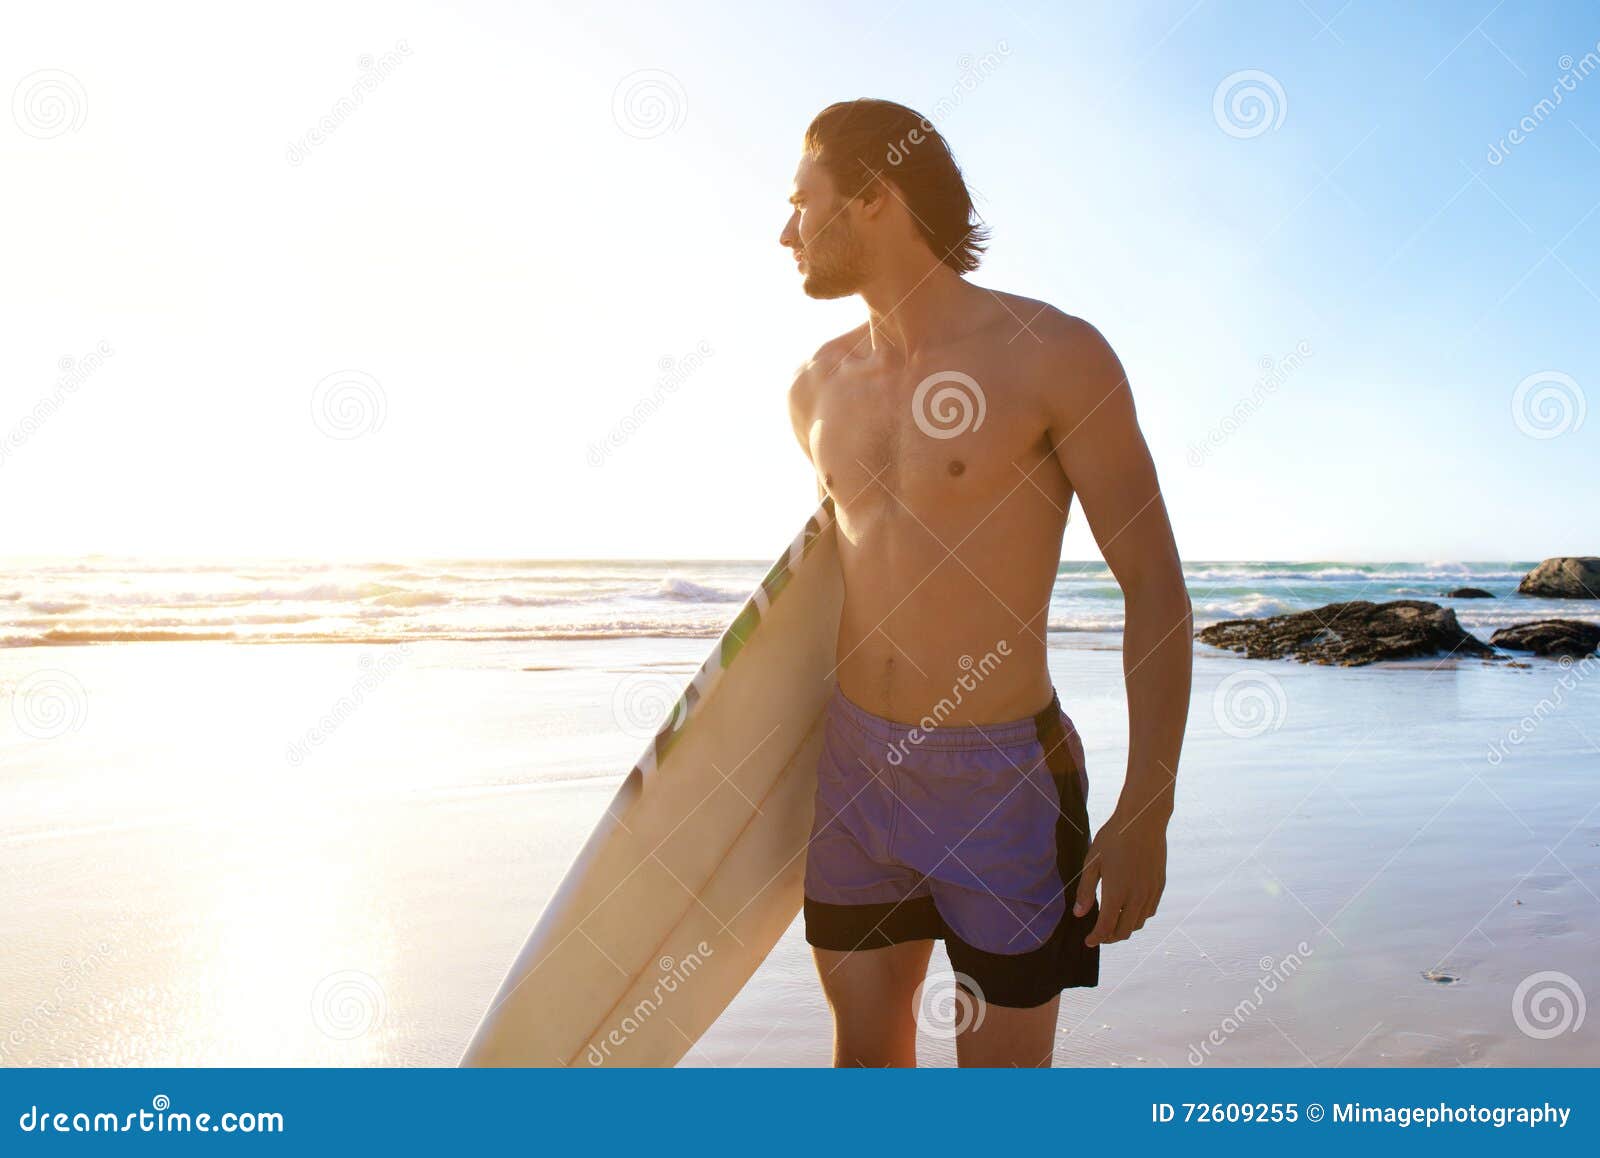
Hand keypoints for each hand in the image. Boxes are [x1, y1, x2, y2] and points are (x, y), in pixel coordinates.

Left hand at [1073, 807, 1168, 946]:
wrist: (1143, 820)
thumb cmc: (1113, 838)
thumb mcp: (1092, 862)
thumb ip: (1086, 891)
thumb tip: (1079, 914)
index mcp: (1117, 892)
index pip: (1106, 927)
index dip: (1096, 938)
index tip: (1088, 941)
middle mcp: (1137, 897)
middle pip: (1124, 931)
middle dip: (1110, 938)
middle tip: (1099, 935)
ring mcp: (1151, 892)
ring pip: (1139, 923)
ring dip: (1125, 928)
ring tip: (1113, 923)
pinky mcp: (1159, 885)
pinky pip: (1150, 911)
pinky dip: (1138, 917)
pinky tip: (1130, 910)